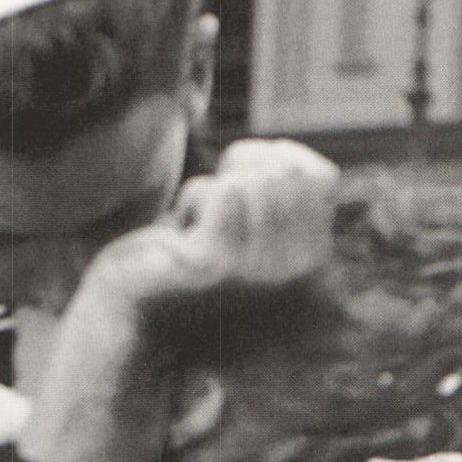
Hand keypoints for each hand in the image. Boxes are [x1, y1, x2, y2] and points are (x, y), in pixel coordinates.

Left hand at [74, 141, 343, 323]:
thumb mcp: (251, 219)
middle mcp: (298, 273)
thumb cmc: (193, 256)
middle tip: (214, 201)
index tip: (241, 179)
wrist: (139, 314)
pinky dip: (193, 199)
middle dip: (245, 167)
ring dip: (215, 188)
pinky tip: (181, 234)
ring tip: (197, 225)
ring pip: (253, 182)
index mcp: (314, 262)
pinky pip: (219, 194)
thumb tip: (283, 148)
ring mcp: (259, 272)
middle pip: (288, 173)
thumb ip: (281, 187)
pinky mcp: (217, 267)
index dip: (277, 159)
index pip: (322, 178)